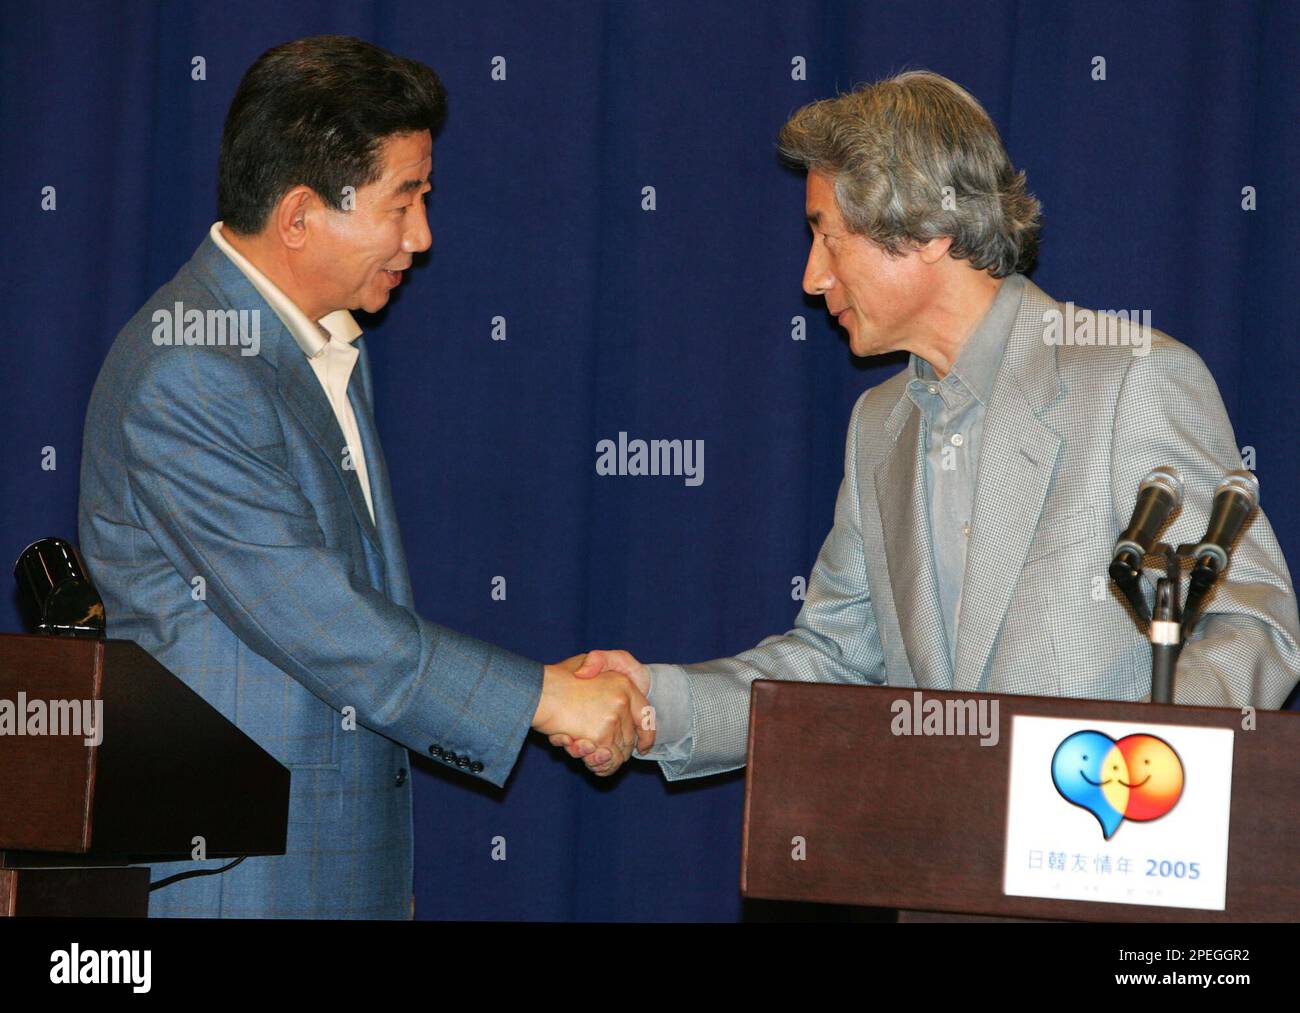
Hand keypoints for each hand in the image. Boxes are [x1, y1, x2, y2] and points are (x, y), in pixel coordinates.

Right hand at [548, 650, 652, 774]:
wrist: (538, 691)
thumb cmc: (558, 678)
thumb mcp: (585, 664)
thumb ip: (602, 676)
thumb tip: (613, 697)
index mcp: (623, 683)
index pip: (646, 715)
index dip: (646, 734)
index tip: (642, 748)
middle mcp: (622, 700)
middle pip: (629, 738)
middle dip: (616, 751)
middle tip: (597, 751)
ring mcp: (612, 719)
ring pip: (618, 752)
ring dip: (602, 760)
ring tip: (583, 752)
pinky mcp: (600, 736)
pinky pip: (605, 760)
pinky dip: (596, 765)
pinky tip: (581, 756)